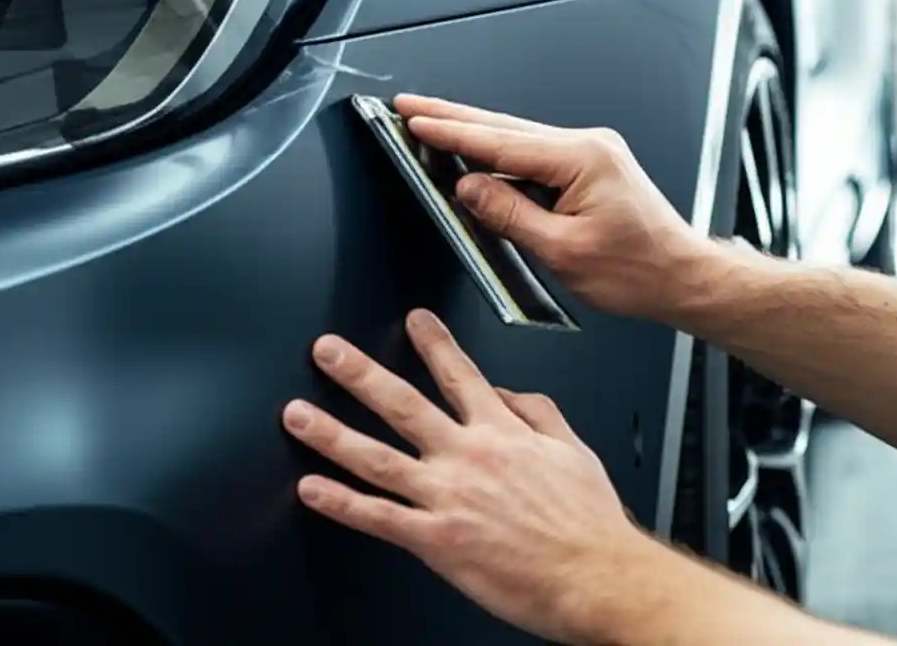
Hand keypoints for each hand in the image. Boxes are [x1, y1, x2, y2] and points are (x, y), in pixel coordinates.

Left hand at [283, 309, 670, 643]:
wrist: (599, 576)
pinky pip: (378, 517)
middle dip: (359, 373)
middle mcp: (469, 457)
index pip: (460, 374)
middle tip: (327, 352)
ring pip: (377, 457)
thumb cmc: (589, 523)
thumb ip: (537, 413)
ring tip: (298, 414)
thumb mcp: (574, 450)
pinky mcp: (438, 539)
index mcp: (503, 433)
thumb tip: (505, 392)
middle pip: (402, 404)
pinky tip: (311, 489)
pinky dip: (341, 502)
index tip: (413, 320)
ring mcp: (448, 496)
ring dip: (332, 433)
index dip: (433, 343)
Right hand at [393, 94, 719, 321]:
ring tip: (429, 127)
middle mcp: (587, 146)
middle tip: (408, 108)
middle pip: (503, 127)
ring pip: (515, 139)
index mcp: (582, 159)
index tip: (415, 122)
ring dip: (471, 132)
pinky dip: (497, 153)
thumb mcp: (562, 250)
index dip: (451, 132)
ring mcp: (588, 154)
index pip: (499, 142)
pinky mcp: (587, 168)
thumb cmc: (637, 270)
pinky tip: (473, 157)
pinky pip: (531, 155)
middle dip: (451, 116)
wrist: (681, 277)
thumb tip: (469, 188)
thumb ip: (510, 215)